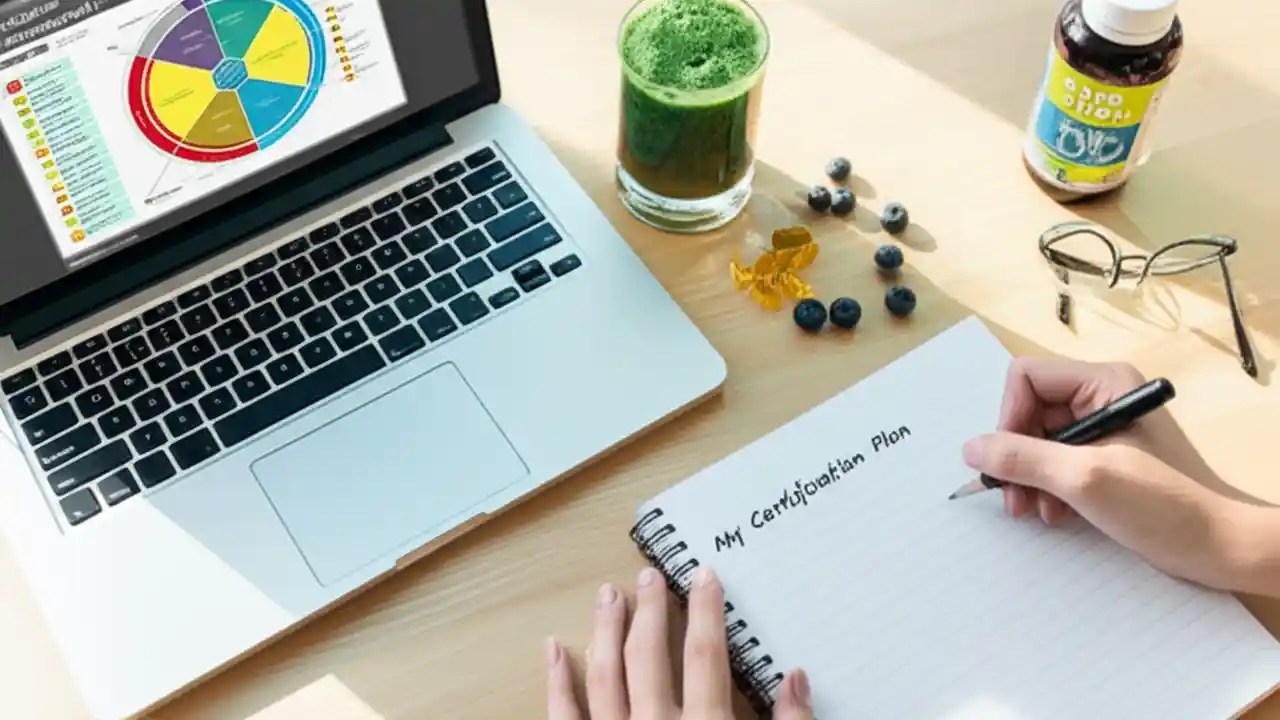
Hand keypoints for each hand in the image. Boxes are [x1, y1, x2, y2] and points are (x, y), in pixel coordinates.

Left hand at [547, 566, 812, 718]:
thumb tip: (797, 677)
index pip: (705, 657)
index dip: (706, 613)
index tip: (704, 576)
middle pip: (648, 657)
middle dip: (649, 611)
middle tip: (648, 576)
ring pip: (604, 676)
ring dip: (604, 632)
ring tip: (606, 596)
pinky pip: (565, 716)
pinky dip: (558, 682)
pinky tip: (554, 650)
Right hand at [962, 357, 1253, 592]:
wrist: (1220, 548)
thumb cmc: (1163, 506)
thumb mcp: (1084, 478)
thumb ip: (1022, 458)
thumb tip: (970, 448)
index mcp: (1105, 383)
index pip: (1027, 378)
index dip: (1009, 418)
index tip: (1009, 461)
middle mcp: (1102, 398)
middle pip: (1029, 412)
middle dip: (1016, 456)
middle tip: (1014, 499)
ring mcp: (1104, 430)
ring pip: (1038, 441)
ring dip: (1029, 478)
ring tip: (1035, 511)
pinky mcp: (1106, 460)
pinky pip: (1056, 463)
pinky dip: (1047, 488)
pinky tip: (1055, 513)